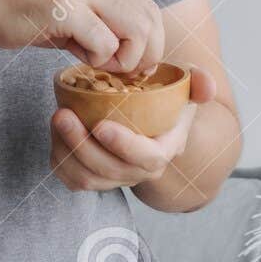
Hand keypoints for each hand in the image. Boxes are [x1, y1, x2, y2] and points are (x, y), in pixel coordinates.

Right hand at [0, 0, 163, 74]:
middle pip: (149, 18)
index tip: (136, 63)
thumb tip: (141, 50)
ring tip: (99, 64)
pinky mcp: (65, 8)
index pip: (147, 4)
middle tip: (125, 73)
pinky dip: (97, 60)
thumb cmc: (23, 5)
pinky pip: (105, 45)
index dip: (150, 40)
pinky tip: (76, 56)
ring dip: (122, 59)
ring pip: (135, 31)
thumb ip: (105, 15)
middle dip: (144, 55)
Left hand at [49, 66, 215, 192]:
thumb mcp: (184, 87)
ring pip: (87, 179)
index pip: (148, 159)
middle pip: (110, 171)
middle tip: (62, 114)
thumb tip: (205, 84)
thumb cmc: (163, 100)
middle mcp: (139, 170)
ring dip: (66, 152)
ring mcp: (114, 177)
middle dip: (82, 146)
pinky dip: (59, 159)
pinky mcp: (92, 176)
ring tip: (56, 118)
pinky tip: (55, 131)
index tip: (102, 125)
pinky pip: (71, 179)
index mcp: (164, 150)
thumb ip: (198, 82)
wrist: (146, 119)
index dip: (125, 146)